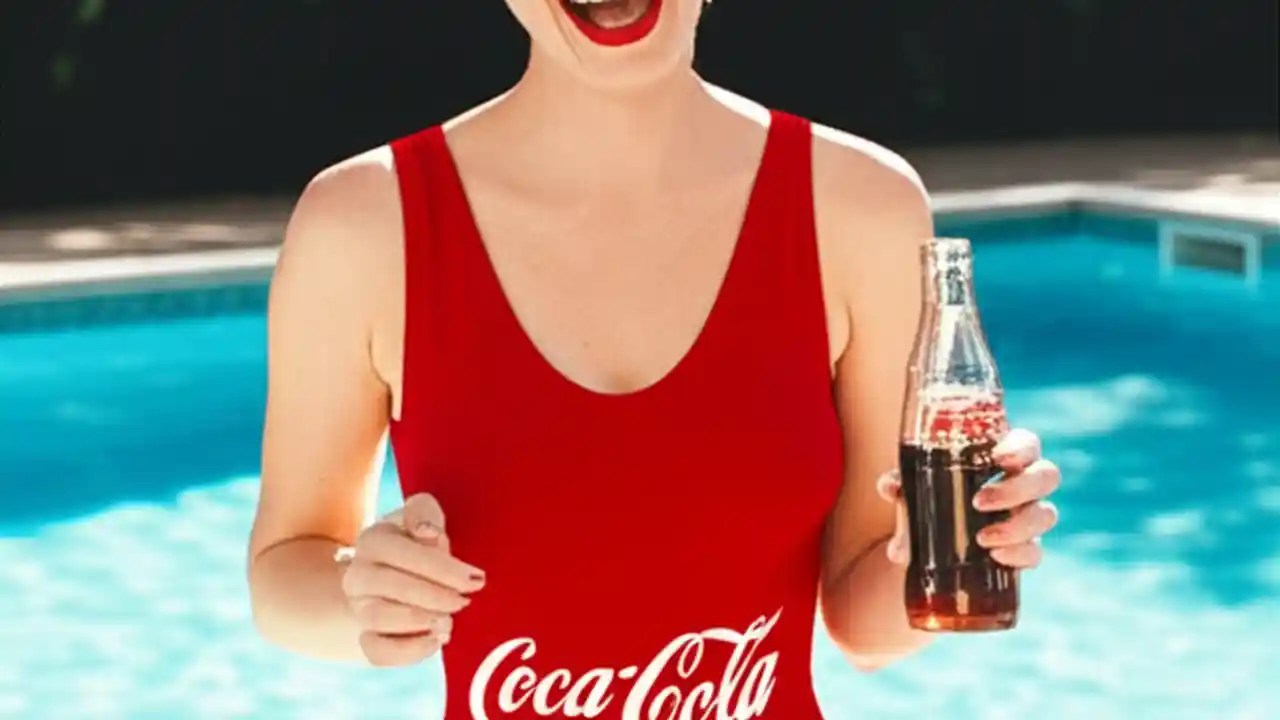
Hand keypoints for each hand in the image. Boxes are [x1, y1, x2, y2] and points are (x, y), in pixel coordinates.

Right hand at [340, 493, 485, 665]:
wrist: (392, 581)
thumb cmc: (417, 546)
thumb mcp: (422, 519)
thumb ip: (425, 514)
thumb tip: (428, 534)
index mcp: (374, 540)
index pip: (402, 552)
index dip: (441, 568)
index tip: (475, 579)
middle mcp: (359, 574)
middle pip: (390, 585)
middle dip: (435, 595)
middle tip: (463, 601)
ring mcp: (358, 608)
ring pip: (377, 618)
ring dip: (419, 621)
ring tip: (448, 621)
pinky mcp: (365, 638)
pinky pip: (377, 651)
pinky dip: (409, 651)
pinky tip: (436, 641)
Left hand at [878, 428, 1060, 568]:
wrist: (931, 544)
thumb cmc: (930, 499)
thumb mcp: (914, 491)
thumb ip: (901, 484)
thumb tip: (890, 486)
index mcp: (1003, 458)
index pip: (1027, 443)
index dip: (1021, 448)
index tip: (998, 458)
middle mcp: (1023, 485)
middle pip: (1046, 476)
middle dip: (1017, 489)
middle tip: (979, 502)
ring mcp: (1029, 517)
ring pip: (1046, 514)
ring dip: (1017, 526)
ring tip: (981, 538)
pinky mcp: (1026, 549)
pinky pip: (1036, 552)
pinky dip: (1019, 554)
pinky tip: (996, 557)